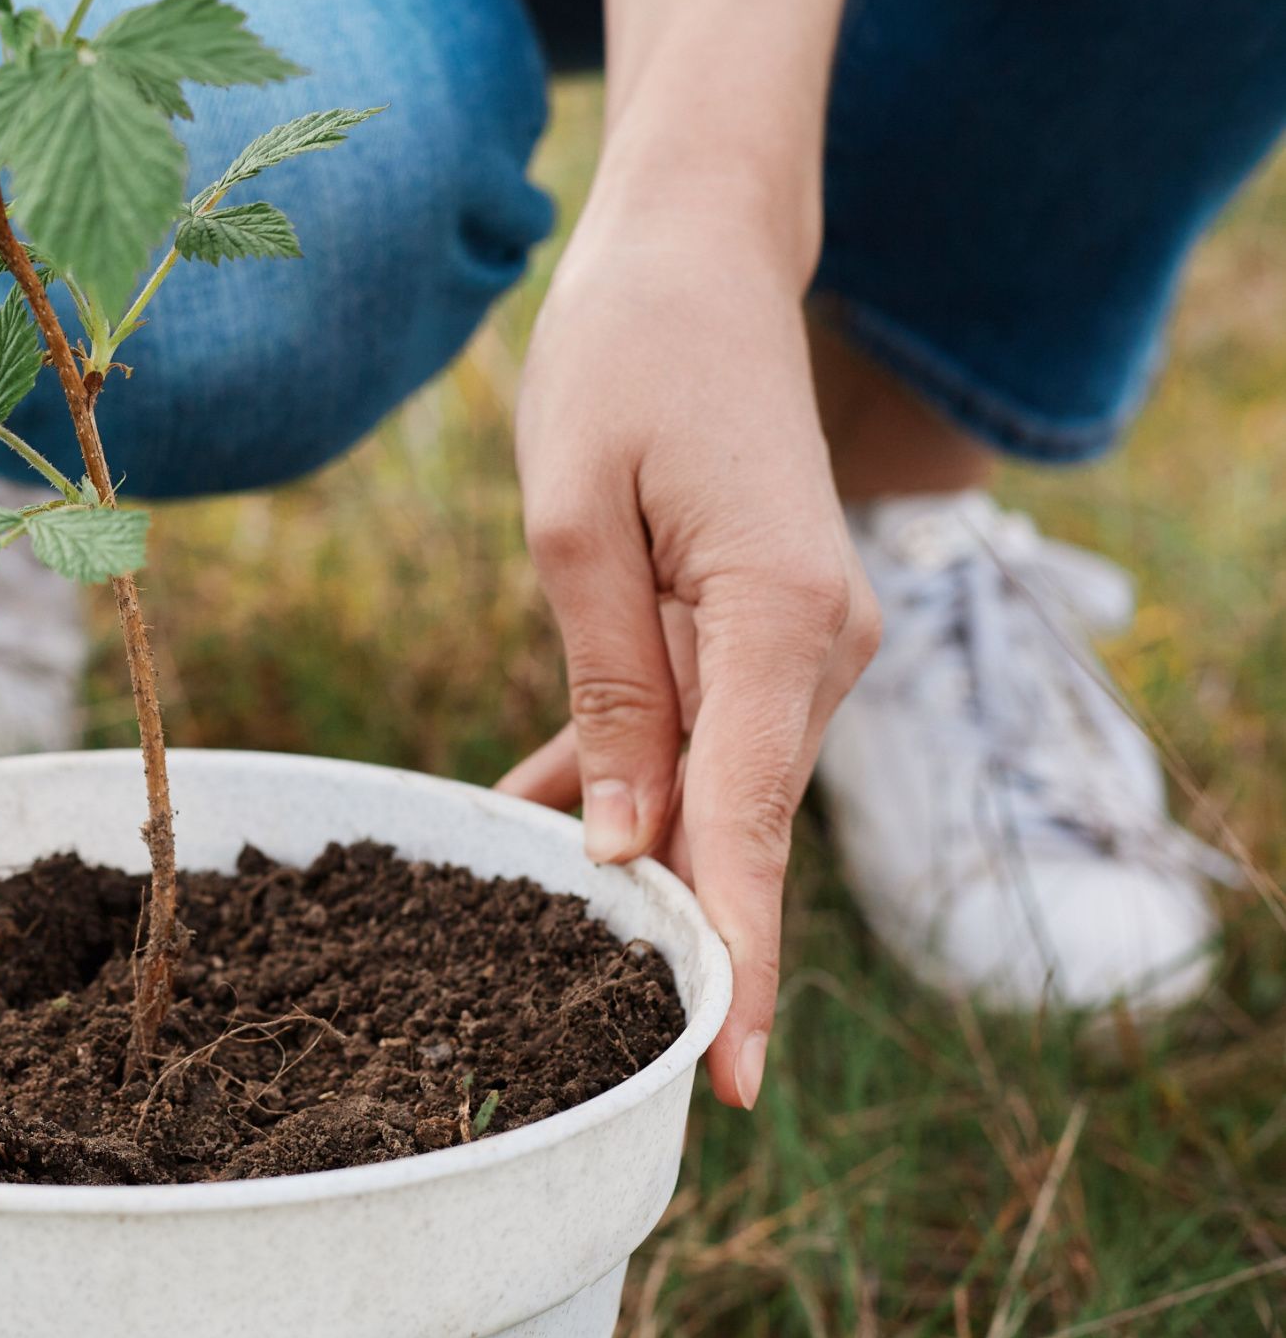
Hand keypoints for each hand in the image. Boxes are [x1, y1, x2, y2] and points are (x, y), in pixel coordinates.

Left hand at [497, 189, 879, 1110]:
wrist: (692, 259)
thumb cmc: (626, 362)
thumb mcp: (577, 524)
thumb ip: (609, 689)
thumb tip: (625, 844)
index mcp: (783, 620)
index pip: (750, 822)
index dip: (731, 955)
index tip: (726, 1078)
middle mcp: (820, 647)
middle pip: (741, 825)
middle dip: (676, 930)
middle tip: (591, 1044)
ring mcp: (798, 642)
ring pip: (712, 787)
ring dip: (629, 852)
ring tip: (518, 937)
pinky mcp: (760, 627)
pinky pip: (696, 733)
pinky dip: (621, 779)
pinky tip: (528, 823)